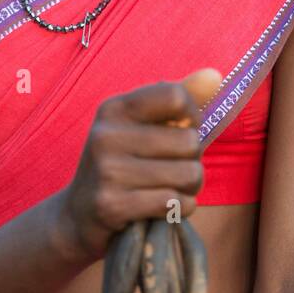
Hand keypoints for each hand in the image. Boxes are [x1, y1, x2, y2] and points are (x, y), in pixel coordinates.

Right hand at [64, 68, 222, 260]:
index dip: (192, 116)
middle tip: (171, 171)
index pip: (175, 96)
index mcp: (114, 109)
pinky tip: (161, 209)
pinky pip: (174, 202)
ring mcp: (107, 171)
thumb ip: (179, 98)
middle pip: (189, 141)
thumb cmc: (122, 165)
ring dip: (189, 188)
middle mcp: (106, 135)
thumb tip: (216, 75)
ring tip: (167, 190)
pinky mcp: (111, 206)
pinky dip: (178, 209)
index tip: (181, 130)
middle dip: (192, 161)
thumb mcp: (141, 126)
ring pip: (189, 174)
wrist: (77, 217)